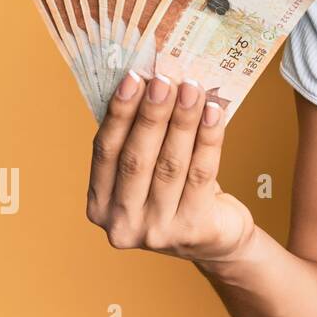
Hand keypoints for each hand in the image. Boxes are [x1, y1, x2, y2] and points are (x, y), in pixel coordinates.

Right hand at [86, 70, 255, 263]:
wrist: (217, 238)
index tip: (132, 78)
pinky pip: (201, 174)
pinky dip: (209, 138)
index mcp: (99, 204)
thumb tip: (151, 82)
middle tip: (164, 79)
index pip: (105, 152)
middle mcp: (121, 222)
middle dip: (151, 114)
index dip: (118, 113)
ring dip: (182, 120)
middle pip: (136, 158)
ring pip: (171, 164)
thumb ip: (143, 138)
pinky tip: (213, 112)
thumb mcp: (150, 171)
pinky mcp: (192, 230)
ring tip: (192, 89)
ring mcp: (156, 231)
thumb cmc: (178, 193)